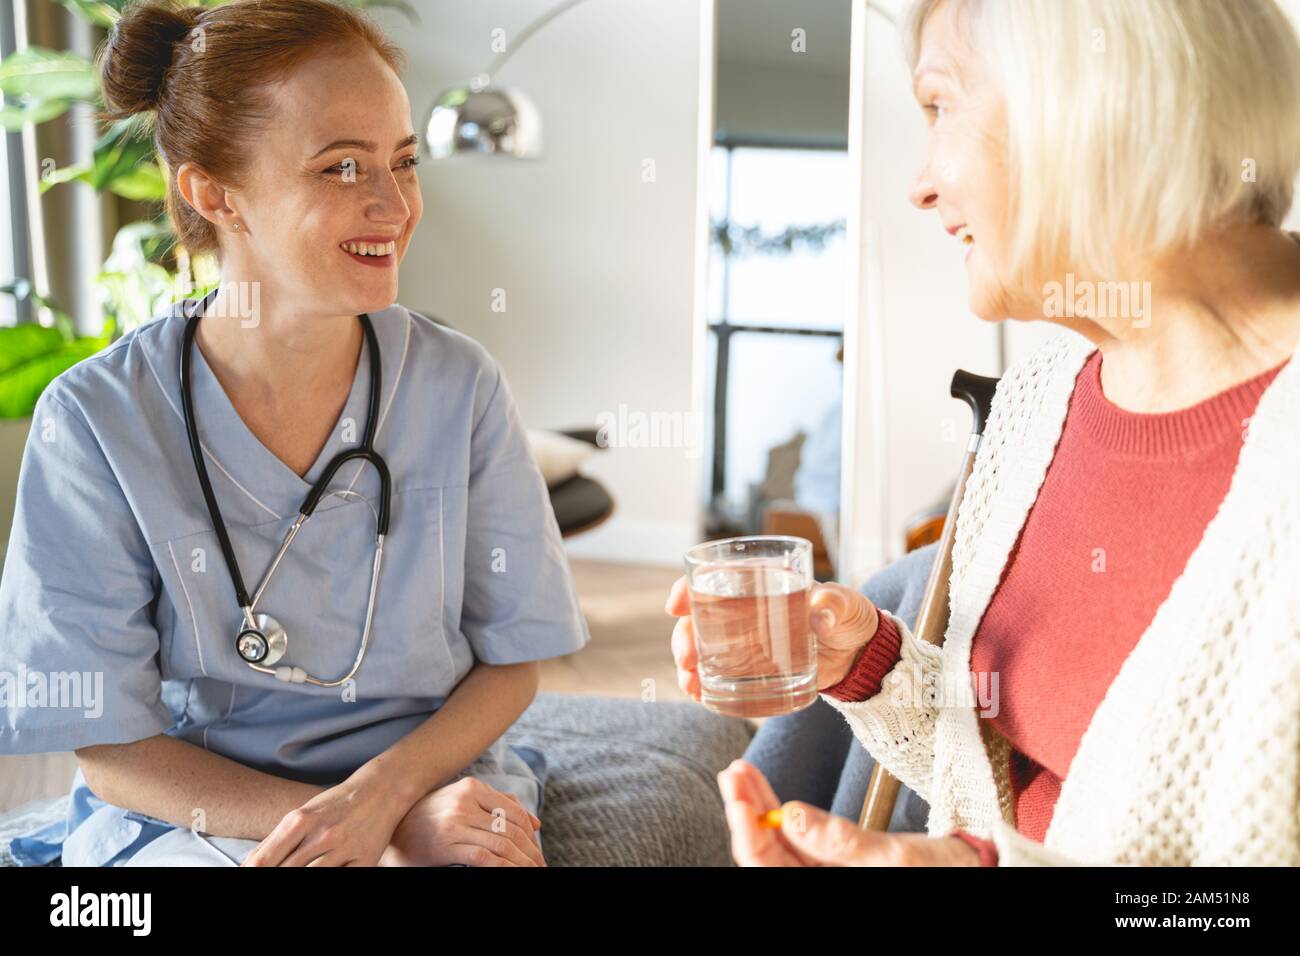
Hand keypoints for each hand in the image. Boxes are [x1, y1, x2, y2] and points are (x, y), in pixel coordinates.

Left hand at [243, 772, 410, 866]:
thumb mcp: (304, 814)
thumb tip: (250, 865)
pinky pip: (340, 879)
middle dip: (271, 880)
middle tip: (261, 886)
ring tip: (294, 876)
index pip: (264, 860)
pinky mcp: (365, 861)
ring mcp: (344, 849)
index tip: (244, 877)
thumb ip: (277, 841)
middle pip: (286, 871)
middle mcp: (321, 834)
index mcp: (301, 820)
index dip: (251, 873)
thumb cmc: (337, 803)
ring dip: (296, 881)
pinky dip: (326, 880)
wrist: (382, 789)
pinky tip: (321, 876)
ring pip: (311, 877)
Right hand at [378, 777, 545, 866]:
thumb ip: (499, 805)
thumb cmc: (432, 816)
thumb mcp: (464, 801)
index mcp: (473, 787)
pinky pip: (485, 858)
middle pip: (511, 829)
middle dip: (530, 852)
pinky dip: (504, 868)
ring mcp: (456, 822)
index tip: (538, 852)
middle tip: (540, 866)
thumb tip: (535, 823)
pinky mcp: (448, 843)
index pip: (514, 811)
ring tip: (532, 872)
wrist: (393, 831)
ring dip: (521, 863)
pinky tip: (512, 873)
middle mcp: (466, 801)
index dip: (530, 835)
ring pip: (502, 844)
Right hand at [666, 576, 880, 698]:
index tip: (676, 605)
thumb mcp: (845, 603)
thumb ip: (834, 604)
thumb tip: (820, 617)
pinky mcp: (752, 667)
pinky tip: (700, 696)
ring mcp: (744, 640)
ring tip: (690, 685)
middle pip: (699, 617)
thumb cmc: (848, 615)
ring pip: (703, 647)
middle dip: (684, 636)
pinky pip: (719, 674)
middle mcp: (743, 609)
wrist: (858, 653)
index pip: (714, 578)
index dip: (688, 588)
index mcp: (760, 582)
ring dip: (689, 665)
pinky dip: (705, 684)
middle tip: (687, 658)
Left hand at [718, 759, 979, 866]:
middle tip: (732, 773)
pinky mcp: (831, 865)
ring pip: (777, 844)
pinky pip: (796, 840)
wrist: (973, 872)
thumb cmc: (941, 874)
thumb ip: (840, 841)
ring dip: (758, 807)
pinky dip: (780, 813)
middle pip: (765, 854)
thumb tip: (791, 814)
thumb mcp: (895, 857)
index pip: (767, 868)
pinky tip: (766, 792)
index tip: (736, 797)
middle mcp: (816, 887)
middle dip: (745, 812)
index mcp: (825, 896)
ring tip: (741, 773)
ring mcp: (821, 876)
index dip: (747, 833)